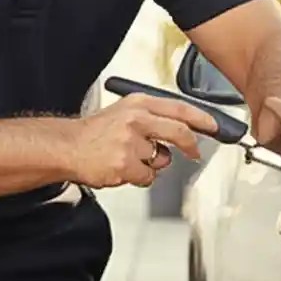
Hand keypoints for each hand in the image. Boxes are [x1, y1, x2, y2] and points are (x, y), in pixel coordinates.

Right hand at [67, 93, 218, 188]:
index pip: (179, 108)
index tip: (213, 126)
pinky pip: (148, 176)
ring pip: (162, 159)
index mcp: (138, 103)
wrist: (67, 147)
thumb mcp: (125, 112)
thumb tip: (183, 127)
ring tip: (130, 158)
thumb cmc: (96, 133)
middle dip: (191, 145)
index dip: (201, 118)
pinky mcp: (125, 164)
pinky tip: (123, 168)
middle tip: (194, 153)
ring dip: (152, 164)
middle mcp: (136, 119)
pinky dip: (140, 177)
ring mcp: (130, 142)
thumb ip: (153, 117)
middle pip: (179, 132)